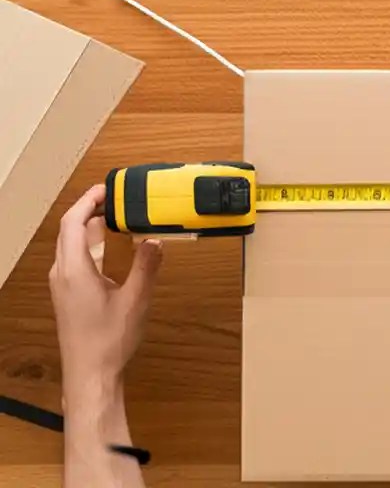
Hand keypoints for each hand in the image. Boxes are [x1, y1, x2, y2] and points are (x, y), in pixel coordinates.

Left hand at [49, 185, 162, 403]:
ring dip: (90, 228)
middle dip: (89, 211)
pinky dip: (90, 246)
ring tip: (114, 218)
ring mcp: (62, 286)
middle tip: (114, 199)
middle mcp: (62, 274)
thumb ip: (146, 267)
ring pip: (70, 245)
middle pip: (69, 231)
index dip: (87, 201)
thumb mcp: (136, 300)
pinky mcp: (67, 295)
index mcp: (74, 270)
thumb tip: (154, 240)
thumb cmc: (109, 340)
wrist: (90, 373)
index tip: (106, 189)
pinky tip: (108, 250)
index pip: (73, 223)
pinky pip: (74, 260)